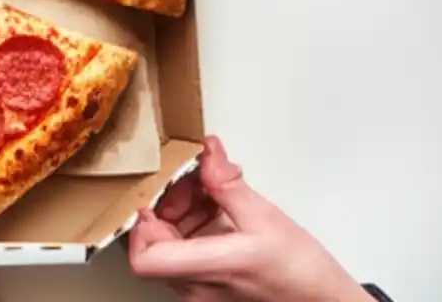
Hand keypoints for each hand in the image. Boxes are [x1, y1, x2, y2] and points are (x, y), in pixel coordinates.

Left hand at [128, 137, 370, 301]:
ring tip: (212, 194)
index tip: (155, 199)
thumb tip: (208, 153)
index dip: (140, 228)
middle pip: (156, 245)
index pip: (146, 259)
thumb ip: (227, 184)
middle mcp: (198, 288)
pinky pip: (186, 255)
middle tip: (194, 183)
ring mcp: (202, 292)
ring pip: (171, 248)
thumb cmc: (302, 271)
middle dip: (169, 207)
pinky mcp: (210, 288)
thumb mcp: (265, 217)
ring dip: (183, 215)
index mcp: (211, 269)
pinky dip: (194, 229)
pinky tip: (218, 211)